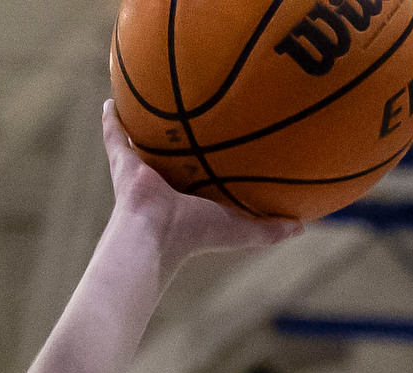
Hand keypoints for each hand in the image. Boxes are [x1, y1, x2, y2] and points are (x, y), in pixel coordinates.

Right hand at [103, 102, 300, 266]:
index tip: (224, 141)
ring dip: (146, 125)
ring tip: (152, 98)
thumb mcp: (240, 230)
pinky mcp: (125, 163)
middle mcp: (168, 182)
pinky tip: (111, 101)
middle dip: (181, 137)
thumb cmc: (197, 234)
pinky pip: (115, 137)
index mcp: (192, 195)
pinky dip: (111, 121)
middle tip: (190, 113)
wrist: (157, 234)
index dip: (213, 158)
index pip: (204, 172)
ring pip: (146, 142)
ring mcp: (144, 172)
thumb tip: (301, 226)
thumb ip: (269, 229)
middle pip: (176, 153)